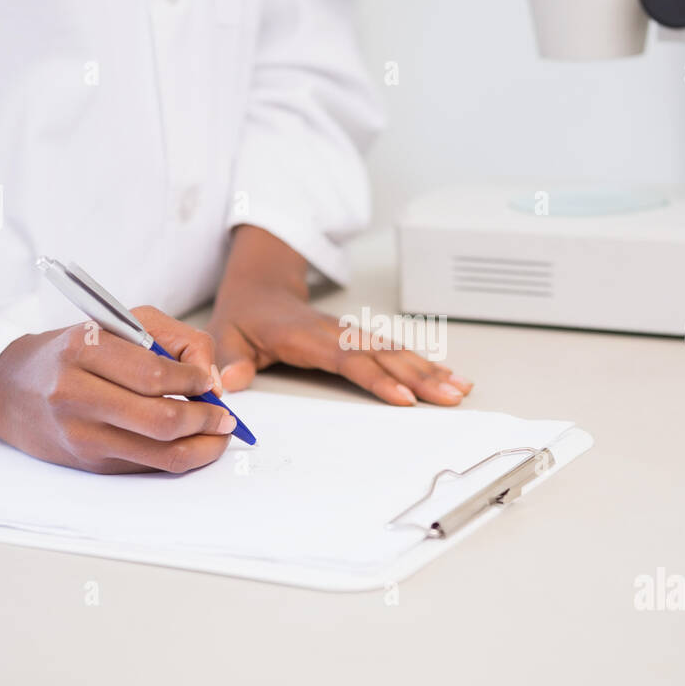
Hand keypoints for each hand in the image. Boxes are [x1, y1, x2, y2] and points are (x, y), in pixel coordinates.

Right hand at [0, 306, 235, 473]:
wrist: (7, 387)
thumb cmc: (74, 350)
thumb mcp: (121, 323)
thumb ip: (174, 339)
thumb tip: (212, 379)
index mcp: (84, 349)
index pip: (156, 374)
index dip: (196, 381)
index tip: (210, 382)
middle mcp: (77, 394)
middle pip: (162, 419)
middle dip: (207, 419)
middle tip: (226, 416)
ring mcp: (82, 434)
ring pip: (162, 453)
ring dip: (204, 446)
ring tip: (219, 433)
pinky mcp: (89, 462)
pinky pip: (149, 466)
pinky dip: (181, 457)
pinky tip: (192, 443)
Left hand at [207, 226, 472, 405]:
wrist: (258, 288)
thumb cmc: (244, 317)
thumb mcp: (224, 337)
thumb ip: (227, 361)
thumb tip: (229, 383)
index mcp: (306, 335)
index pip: (347, 358)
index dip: (377, 377)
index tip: (403, 397)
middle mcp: (335, 332)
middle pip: (383, 354)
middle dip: (420, 376)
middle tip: (450, 397)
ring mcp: (351, 333)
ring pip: (396, 350)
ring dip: (429, 370)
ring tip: (460, 389)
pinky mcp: (360, 338)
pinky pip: (395, 349)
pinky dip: (424, 363)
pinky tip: (447, 375)